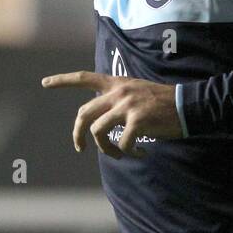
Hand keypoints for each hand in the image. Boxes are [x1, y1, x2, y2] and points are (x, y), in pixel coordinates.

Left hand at [41, 71, 181, 158]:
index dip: (62, 81)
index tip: (45, 83)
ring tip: (119, 154)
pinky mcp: (138, 120)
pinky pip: (122, 143)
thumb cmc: (162, 102)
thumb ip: (117, 100)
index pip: (84, 78)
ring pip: (98, 131)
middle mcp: (118, 92)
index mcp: (116, 84)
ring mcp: (127, 105)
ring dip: (106, 149)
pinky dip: (128, 153)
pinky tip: (141, 152)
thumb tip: (100, 122)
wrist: (187, 104)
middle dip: (78, 134)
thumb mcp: (136, 92)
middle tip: (80, 148)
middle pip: (84, 113)